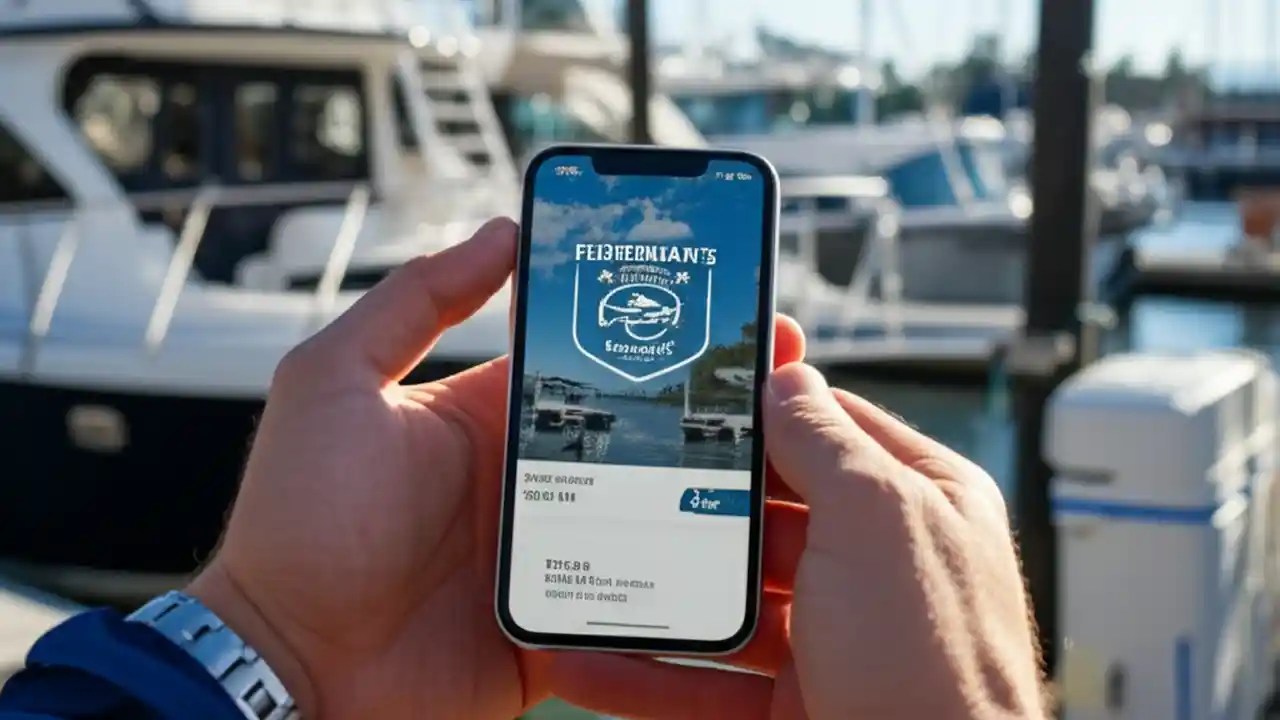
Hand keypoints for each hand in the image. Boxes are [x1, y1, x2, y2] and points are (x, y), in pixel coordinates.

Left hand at [185, 216, 807, 718]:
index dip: (655, 330)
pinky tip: (745, 563)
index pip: (591, 358)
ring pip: (659, 514)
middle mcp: (532, 478)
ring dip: (717, 495)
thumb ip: (412, 303)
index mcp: (490, 414)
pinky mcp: (565, 621)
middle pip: (642, 434)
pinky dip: (689, 586)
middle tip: (787, 383)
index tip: (722, 300)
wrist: (292, 665)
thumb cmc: (299, 523)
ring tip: (789, 467)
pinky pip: (642, 601)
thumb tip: (499, 231)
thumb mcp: (333, 384)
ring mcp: (554, 551)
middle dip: (714, 409)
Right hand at [548, 363, 1044, 718]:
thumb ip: (825, 444)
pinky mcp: (796, 706)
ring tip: (586, 573)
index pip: (829, 429)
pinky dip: (647, 679)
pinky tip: (589, 664)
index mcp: (918, 504)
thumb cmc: (937, 665)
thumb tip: (785, 375)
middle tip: (615, 482)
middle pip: (766, 516)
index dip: (761, 411)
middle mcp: (878, 569)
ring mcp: (836, 641)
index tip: (688, 396)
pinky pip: (706, 685)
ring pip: (727, 605)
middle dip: (692, 505)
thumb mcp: (878, 520)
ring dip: (658, 597)